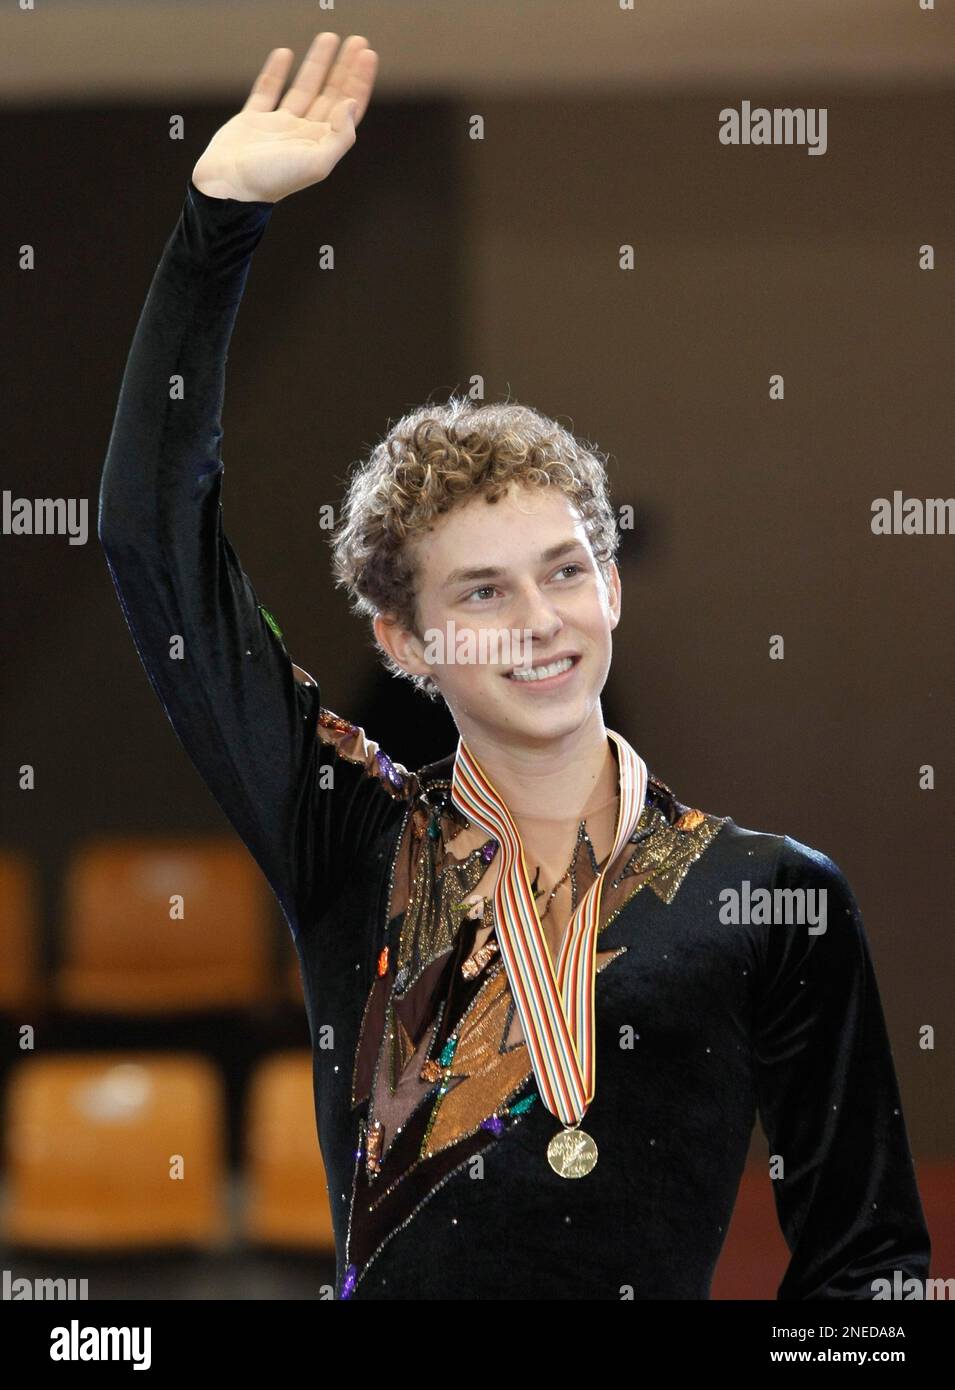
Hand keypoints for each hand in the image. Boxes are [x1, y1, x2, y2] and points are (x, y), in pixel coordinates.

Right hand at [191, 32, 377, 202]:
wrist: (229, 186)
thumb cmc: (271, 179)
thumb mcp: (316, 163)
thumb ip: (339, 136)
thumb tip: (350, 104)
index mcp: (320, 144)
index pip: (347, 108)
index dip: (359, 82)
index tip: (367, 55)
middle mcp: (302, 134)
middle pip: (330, 94)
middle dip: (344, 68)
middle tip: (357, 41)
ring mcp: (278, 126)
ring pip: (303, 88)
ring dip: (317, 63)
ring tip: (328, 38)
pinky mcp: (252, 120)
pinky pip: (267, 90)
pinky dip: (276, 72)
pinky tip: (285, 54)